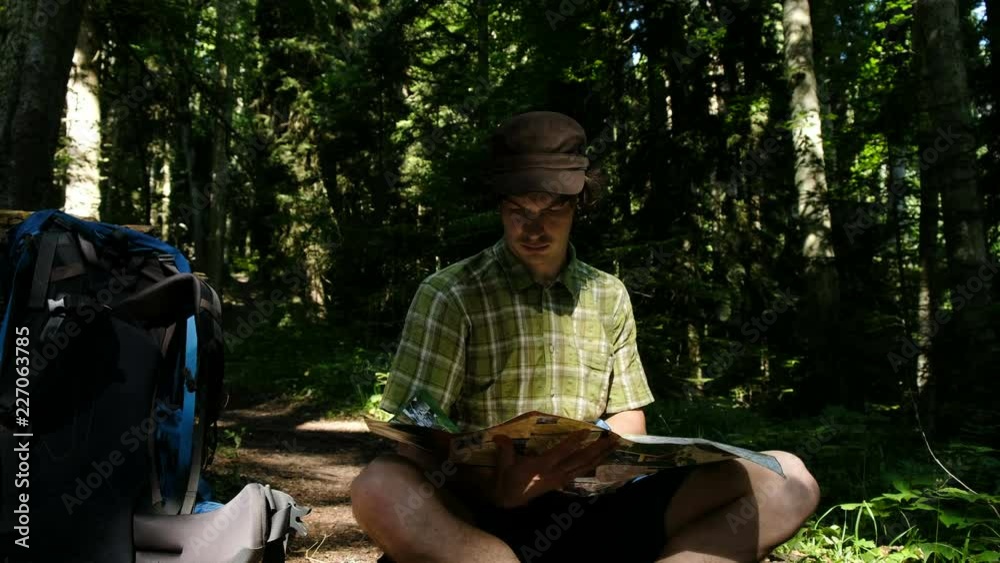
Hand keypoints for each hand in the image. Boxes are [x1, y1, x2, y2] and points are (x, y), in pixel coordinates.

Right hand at [490, 429, 618, 508]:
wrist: (508, 503)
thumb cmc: (506, 481)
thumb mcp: (503, 465)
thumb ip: (505, 448)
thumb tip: (499, 435)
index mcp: (541, 466)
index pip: (561, 452)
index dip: (573, 442)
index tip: (587, 431)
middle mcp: (555, 473)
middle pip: (580, 460)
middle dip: (597, 449)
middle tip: (614, 438)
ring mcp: (559, 480)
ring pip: (584, 467)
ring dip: (600, 456)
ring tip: (614, 445)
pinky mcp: (560, 483)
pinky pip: (580, 473)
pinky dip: (592, 465)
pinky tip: (601, 459)